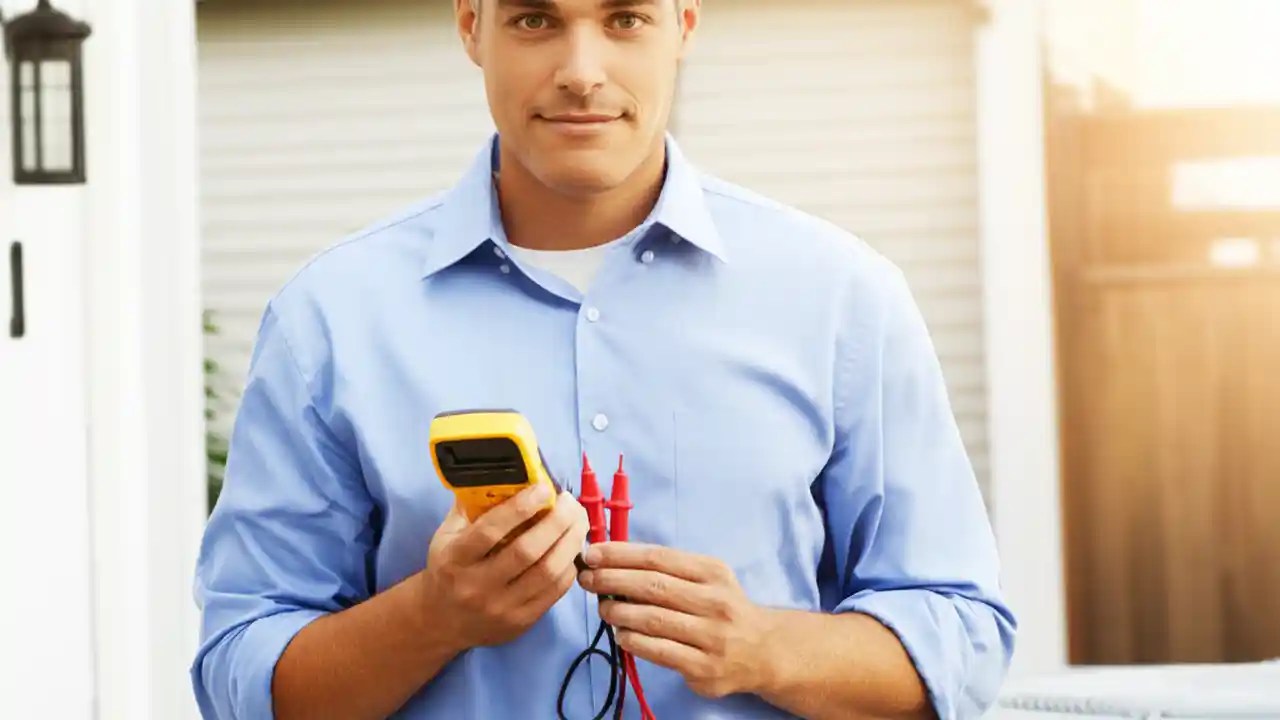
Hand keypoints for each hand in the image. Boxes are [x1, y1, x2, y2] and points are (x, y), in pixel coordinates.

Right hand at [416, 483, 588, 650]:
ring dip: (571, 542)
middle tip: (570, 503)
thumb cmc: (448, 568)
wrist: (440, 621)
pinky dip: (569, 565)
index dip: (521, 507)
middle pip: (527, 552)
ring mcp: (501, 607)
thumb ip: (471, 505)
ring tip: (578, 521)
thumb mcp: (446, 535)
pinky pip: (555, 591)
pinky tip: (572, 548)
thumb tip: (502, 471)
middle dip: (557, 522)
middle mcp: (477, 586)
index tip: (544, 488)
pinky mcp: (521, 622)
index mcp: (455, 559)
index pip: (490, 531)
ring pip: (548, 572)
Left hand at [577, 542, 774, 698]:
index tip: (593, 553)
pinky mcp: (704, 668)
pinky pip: (659, 652)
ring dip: (619, 612)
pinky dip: (633, 641)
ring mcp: (711, 637)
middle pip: (653, 586)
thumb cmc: (722, 608)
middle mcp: (715, 602)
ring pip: (653, 620)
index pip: (659, 558)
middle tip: (587, 578)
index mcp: (712, 572)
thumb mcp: (708, 578)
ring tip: (603, 608)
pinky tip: (621, 634)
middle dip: (612, 580)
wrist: (763, 651)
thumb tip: (613, 562)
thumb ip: (668, 570)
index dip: (621, 554)